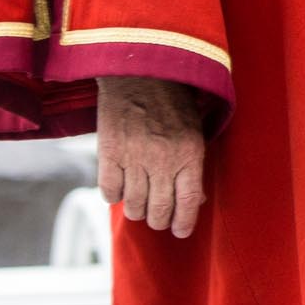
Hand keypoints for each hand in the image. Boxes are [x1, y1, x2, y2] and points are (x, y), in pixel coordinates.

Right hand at [97, 77, 205, 237]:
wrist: (138, 72)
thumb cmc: (173, 101)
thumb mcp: (195, 130)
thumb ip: (194, 164)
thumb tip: (196, 200)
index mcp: (189, 154)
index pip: (187, 202)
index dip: (184, 223)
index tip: (180, 232)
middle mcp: (162, 160)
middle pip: (160, 209)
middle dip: (159, 221)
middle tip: (158, 219)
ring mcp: (134, 157)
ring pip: (133, 204)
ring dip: (136, 211)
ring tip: (139, 206)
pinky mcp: (108, 152)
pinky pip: (108, 190)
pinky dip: (113, 196)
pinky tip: (118, 191)